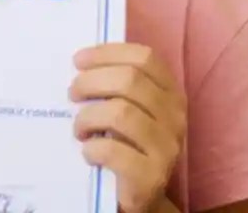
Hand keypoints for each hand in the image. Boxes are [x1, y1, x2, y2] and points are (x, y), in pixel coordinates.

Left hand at [70, 43, 186, 212]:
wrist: (142, 195)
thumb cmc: (129, 145)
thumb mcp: (131, 109)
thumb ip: (117, 86)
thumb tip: (80, 63)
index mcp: (171, 93)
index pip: (144, 57)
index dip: (108, 53)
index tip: (78, 60)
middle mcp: (175, 116)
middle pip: (129, 80)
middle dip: (91, 82)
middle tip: (72, 93)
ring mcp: (167, 147)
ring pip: (120, 113)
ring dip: (88, 117)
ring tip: (79, 128)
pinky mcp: (152, 176)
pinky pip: (113, 151)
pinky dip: (92, 148)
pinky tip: (88, 152)